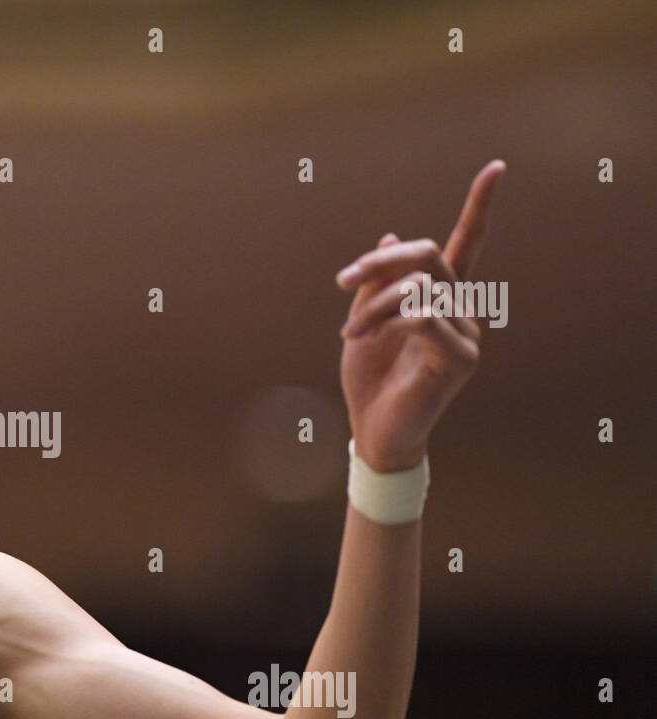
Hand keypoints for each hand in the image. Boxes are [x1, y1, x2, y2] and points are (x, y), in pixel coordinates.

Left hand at [334, 160, 505, 471]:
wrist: (372, 430)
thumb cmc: (370, 378)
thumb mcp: (363, 320)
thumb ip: (377, 284)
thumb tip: (386, 239)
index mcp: (441, 297)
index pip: (467, 244)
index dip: (480, 205)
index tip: (495, 167)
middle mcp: (462, 309)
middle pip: (429, 255)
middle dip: (380, 263)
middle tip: (343, 280)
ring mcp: (467, 334)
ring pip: (418, 287)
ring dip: (373, 305)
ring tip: (349, 332)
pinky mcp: (462, 358)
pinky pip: (424, 316)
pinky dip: (389, 322)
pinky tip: (369, 341)